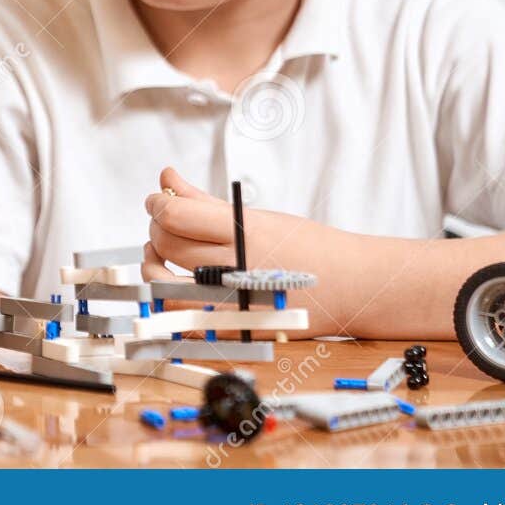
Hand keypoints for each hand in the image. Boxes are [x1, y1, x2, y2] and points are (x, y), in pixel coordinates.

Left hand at [142, 166, 346, 335]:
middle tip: (162, 223)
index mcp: (244, 232)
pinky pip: (183, 319)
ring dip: (152, 265)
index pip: (176, 216)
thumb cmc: (307, 245)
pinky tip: (174, 286)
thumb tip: (166, 176)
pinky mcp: (235, 328)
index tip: (156, 201)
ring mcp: (234, 301)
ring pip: (164, 284)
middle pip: (168, 244)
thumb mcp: (258, 216)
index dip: (156, 205)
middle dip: (155, 228)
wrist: (352, 286)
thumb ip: (204, 200)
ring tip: (159, 254)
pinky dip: (169, 301)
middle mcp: (236, 266)